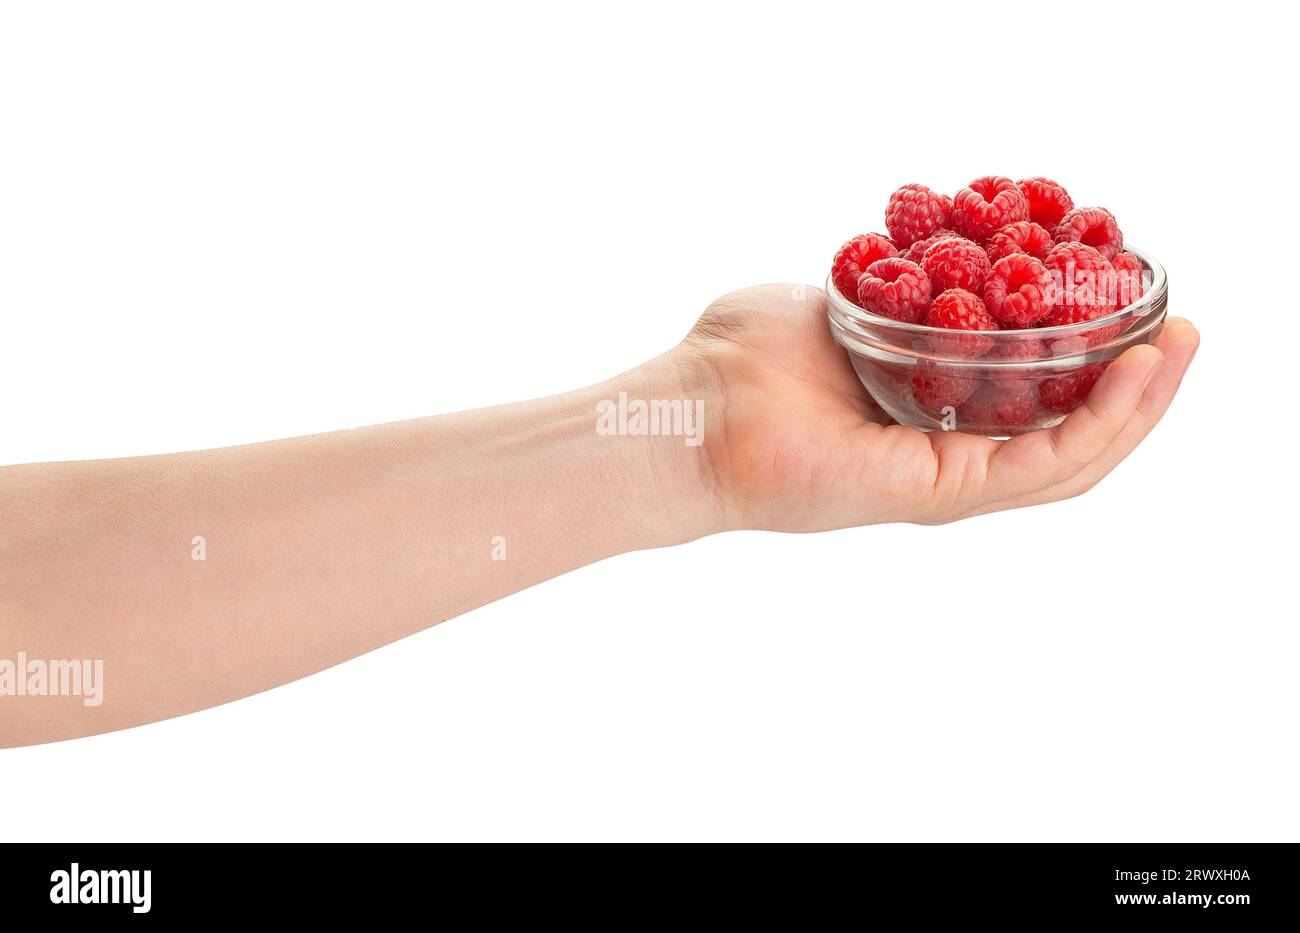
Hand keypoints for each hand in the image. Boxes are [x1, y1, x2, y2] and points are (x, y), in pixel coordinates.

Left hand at [675, 284, 1197, 531]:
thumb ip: (884, 286)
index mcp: (922, 416)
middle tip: (1182, 327)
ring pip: (1070, 455)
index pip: (1027, 400)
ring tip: (1182, 345)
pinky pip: (1041, 464)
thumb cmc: (738, 359)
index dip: (1088, 362)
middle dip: (1134, 384)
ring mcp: (943, 482)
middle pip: (1065, 431)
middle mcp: (941, 456)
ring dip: (1137, 403)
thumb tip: (912, 252)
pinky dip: (1100, 421)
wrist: (688, 409)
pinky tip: (1139, 371)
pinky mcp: (937, 493)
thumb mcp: (834, 301)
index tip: (1126, 303)